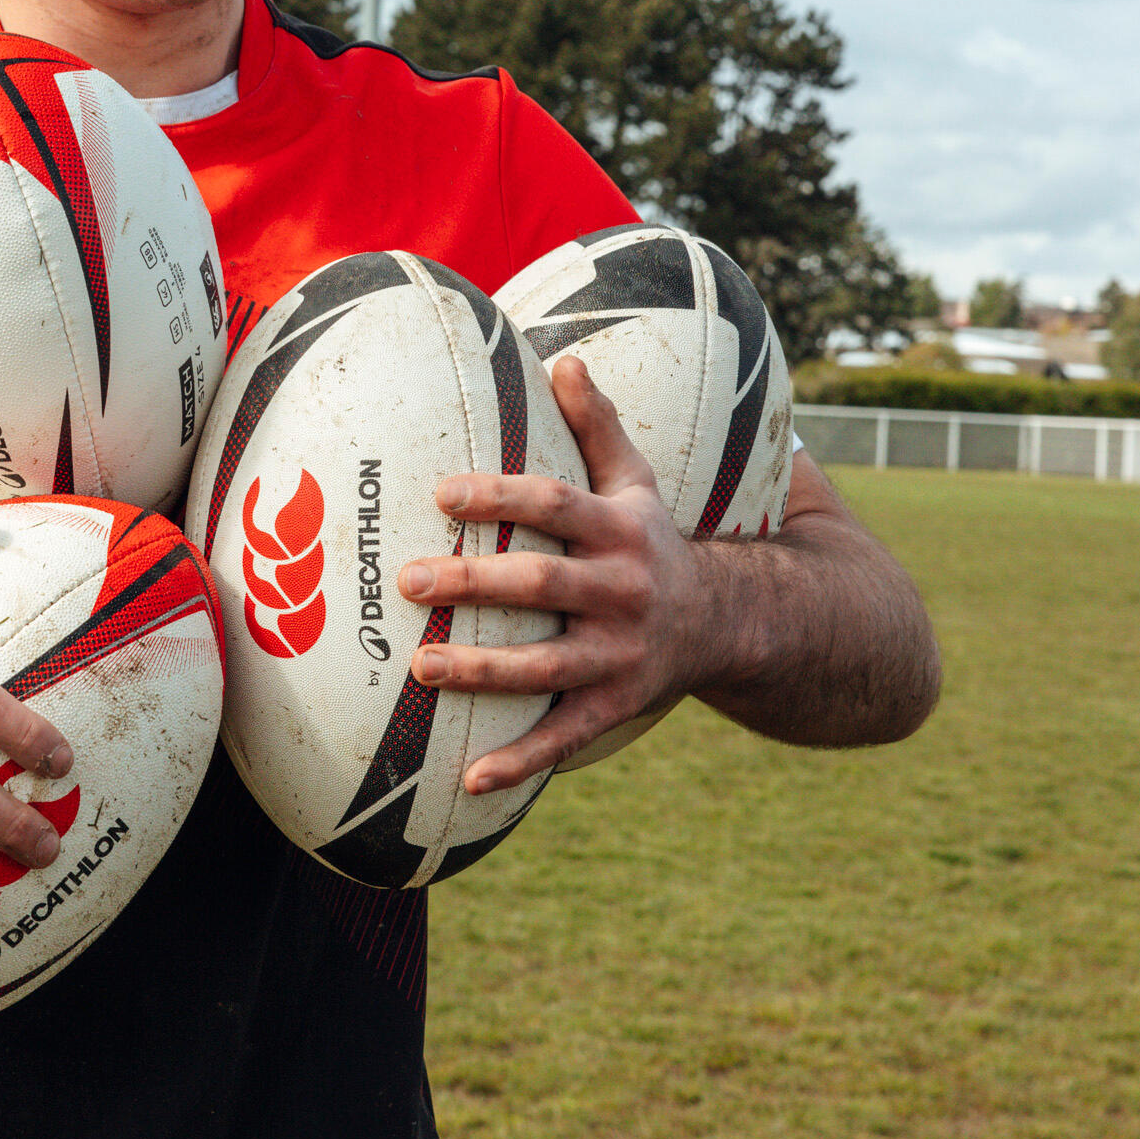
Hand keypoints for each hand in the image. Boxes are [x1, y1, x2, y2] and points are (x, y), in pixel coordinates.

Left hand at [398, 356, 710, 789]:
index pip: (554, 505)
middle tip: (409, 581)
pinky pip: (564, 738)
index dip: (500, 497)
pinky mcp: (616, 707)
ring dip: (483, 672)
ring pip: (546, 667)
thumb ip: (597, 425)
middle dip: (474, 585)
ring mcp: (620, 655)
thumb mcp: (638, 481)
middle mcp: (623, 592)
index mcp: (619, 530)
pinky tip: (470, 781)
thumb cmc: (654, 542)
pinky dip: (521, 763)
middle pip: (542, 585)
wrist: (730, 623)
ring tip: (421, 668)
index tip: (442, 493)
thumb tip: (561, 358)